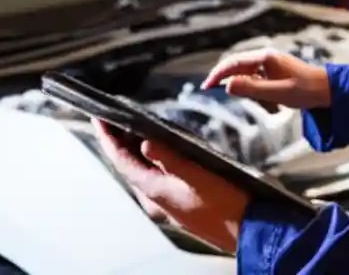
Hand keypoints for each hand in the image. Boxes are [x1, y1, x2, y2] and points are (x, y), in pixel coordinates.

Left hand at [92, 119, 249, 253]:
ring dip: (135, 151)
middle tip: (113, 118)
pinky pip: (157, 178)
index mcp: (155, 191)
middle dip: (119, 142)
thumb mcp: (198, 176)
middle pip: (129, 166)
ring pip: (143, 173)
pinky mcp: (181, 203)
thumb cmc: (227, 205)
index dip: (108, 139)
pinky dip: (152, 162)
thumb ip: (170, 158)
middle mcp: (157, 199)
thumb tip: (145, 142)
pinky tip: (161, 152)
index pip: (122, 161)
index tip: (98, 118)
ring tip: (132, 128)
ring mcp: (168, 203)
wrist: (249, 230)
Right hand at [201, 48, 330, 109]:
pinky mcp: (274, 71)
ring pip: (245, 71)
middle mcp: (266, 57)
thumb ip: (253, 89)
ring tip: (238, 95)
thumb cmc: (306, 90)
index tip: (206, 85)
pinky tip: (254, 96)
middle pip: (236, 64)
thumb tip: (228, 85)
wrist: (327, 89)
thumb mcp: (278, 93)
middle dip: (223, 76)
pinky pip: (255, 76)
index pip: (234, 62)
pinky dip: (248, 85)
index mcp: (266, 58)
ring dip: (237, 82)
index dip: (218, 73)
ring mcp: (270, 63)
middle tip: (208, 88)